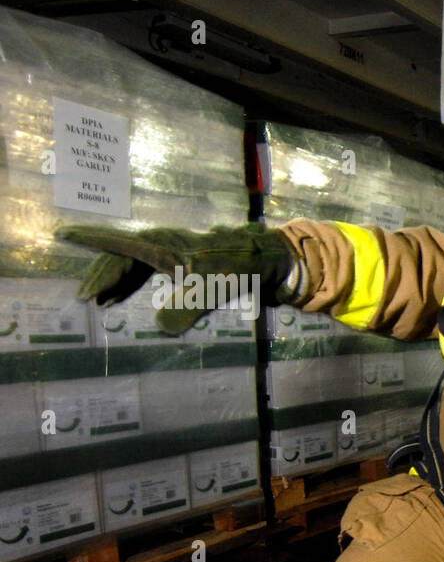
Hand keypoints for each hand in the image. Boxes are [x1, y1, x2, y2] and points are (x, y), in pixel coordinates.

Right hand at [56, 224, 293, 334]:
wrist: (262, 257)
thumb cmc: (237, 268)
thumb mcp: (211, 291)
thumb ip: (186, 309)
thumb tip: (161, 327)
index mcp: (162, 245)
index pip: (118, 242)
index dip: (90, 240)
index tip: (62, 234)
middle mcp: (160, 244)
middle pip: (119, 256)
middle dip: (99, 276)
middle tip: (83, 299)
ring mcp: (168, 251)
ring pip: (130, 264)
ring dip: (113, 283)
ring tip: (96, 303)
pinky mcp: (178, 260)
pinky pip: (143, 270)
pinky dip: (129, 284)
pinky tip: (118, 299)